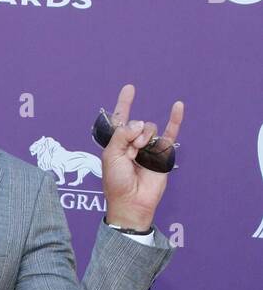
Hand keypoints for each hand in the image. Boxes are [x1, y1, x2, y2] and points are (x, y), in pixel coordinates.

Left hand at [102, 83, 182, 227]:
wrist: (132, 201)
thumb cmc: (116, 182)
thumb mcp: (111, 155)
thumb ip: (122, 134)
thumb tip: (139, 123)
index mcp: (117, 144)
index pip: (121, 120)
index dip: (124, 104)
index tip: (130, 88)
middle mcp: (133, 143)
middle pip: (135, 123)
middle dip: (132, 133)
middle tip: (129, 151)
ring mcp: (148, 147)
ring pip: (149, 127)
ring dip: (144, 136)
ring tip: (138, 153)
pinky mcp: (162, 153)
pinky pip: (170, 132)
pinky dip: (175, 119)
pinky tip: (178, 106)